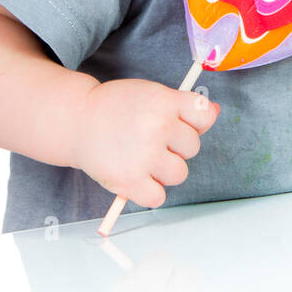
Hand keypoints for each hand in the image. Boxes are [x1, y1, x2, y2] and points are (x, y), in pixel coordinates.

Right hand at [72, 78, 219, 208]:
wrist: (77, 120)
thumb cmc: (119, 107)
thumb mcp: (153, 94)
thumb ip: (184, 106)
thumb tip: (215, 112)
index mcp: (166, 101)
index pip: (205, 115)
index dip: (195, 122)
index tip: (179, 121)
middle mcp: (158, 127)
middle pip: (193, 147)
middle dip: (176, 146)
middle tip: (149, 138)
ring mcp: (144, 155)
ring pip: (179, 174)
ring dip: (165, 170)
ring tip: (143, 157)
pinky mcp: (129, 181)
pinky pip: (158, 197)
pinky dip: (149, 191)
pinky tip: (137, 176)